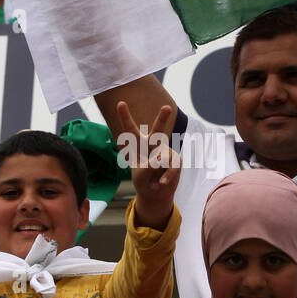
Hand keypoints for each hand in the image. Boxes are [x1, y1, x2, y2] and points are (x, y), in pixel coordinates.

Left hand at [117, 101, 179, 229]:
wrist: (156, 194)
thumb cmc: (144, 181)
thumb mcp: (140, 175)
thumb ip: (148, 166)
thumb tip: (162, 157)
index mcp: (138, 145)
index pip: (130, 130)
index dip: (125, 117)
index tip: (120, 103)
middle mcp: (153, 145)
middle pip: (158, 130)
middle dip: (163, 118)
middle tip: (167, 107)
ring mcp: (165, 151)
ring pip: (164, 156)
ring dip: (158, 170)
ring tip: (155, 180)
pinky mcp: (176, 160)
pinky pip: (172, 167)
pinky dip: (166, 177)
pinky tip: (161, 182)